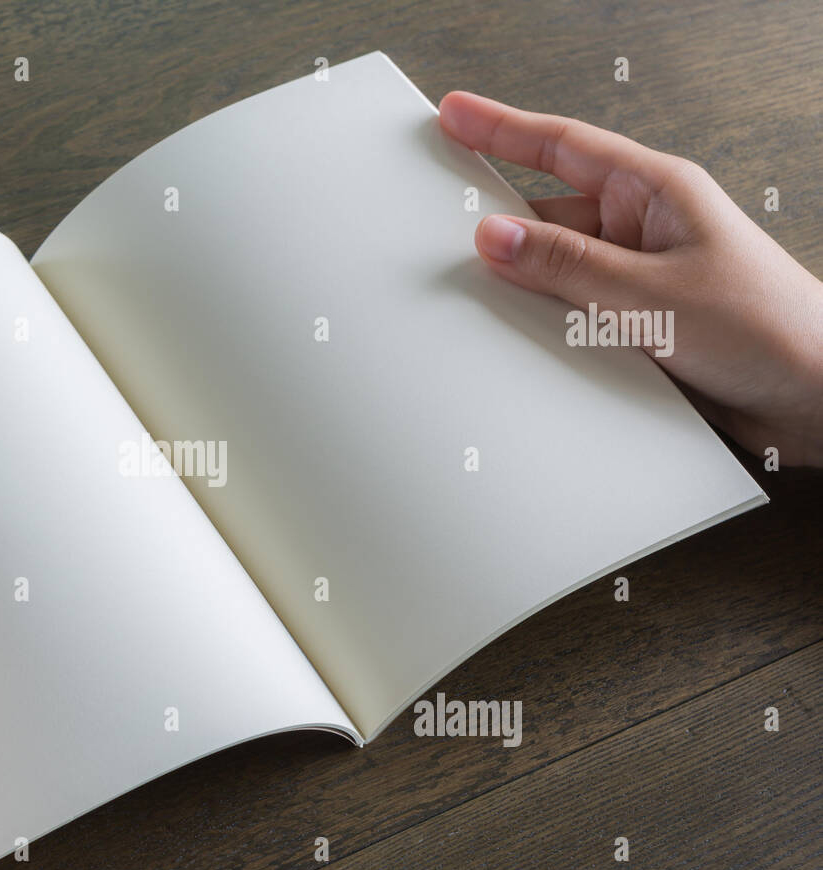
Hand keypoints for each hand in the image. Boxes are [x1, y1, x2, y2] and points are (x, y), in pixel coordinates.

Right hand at [439, 91, 822, 466]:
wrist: (811, 400)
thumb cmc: (766, 329)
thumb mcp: (650, 293)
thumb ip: (565, 264)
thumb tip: (495, 236)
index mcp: (656, 193)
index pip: (563, 147)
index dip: (501, 128)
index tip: (453, 114)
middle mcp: (643, 231)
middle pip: (549, 210)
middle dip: (497, 217)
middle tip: (438, 215)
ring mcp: (636, 281)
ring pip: (555, 270)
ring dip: (522, 284)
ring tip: (479, 293)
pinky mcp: (634, 327)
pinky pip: (569, 315)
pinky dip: (541, 324)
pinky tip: (522, 338)